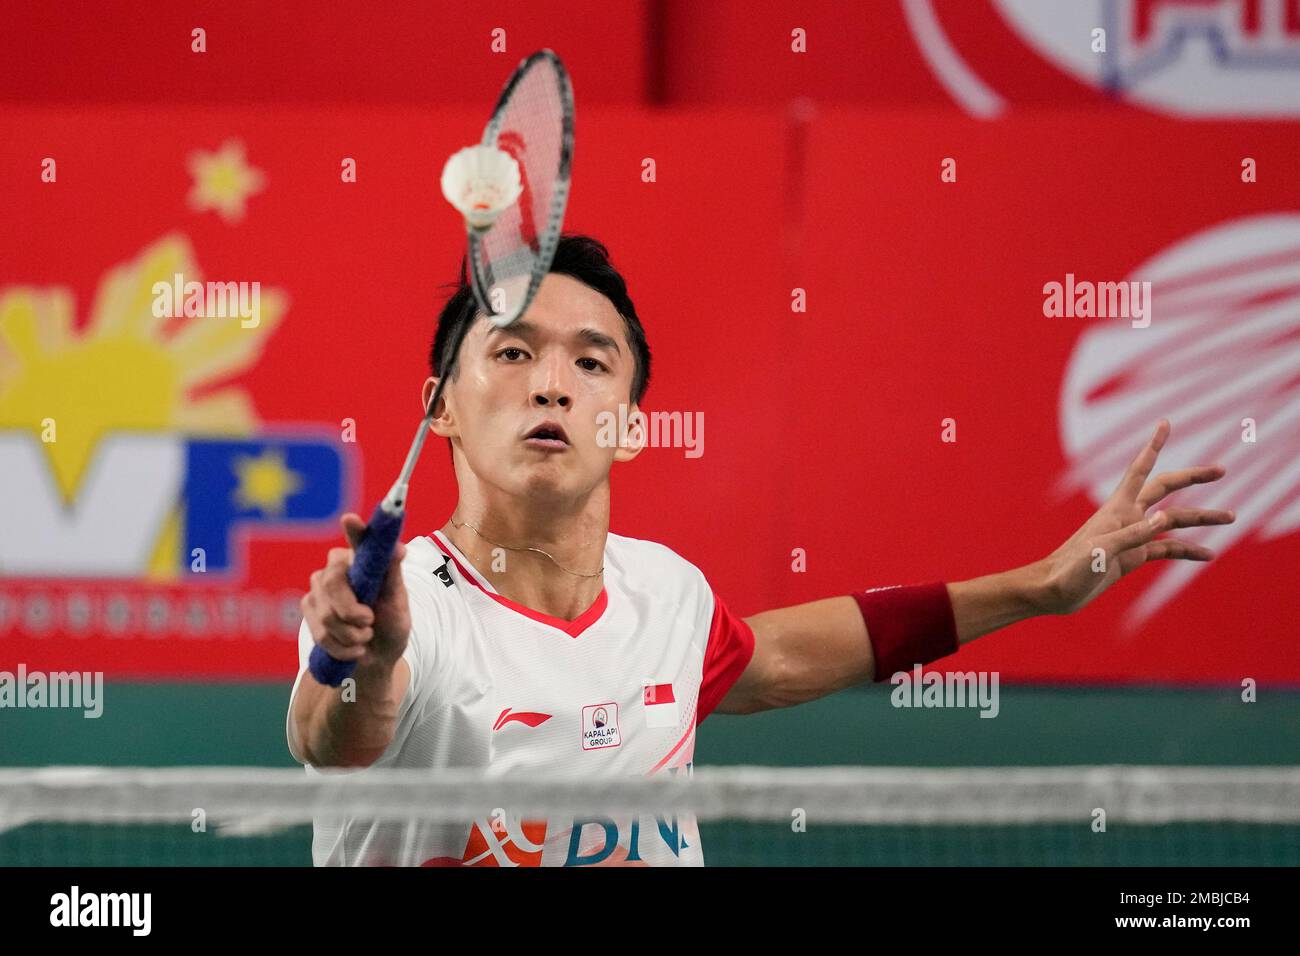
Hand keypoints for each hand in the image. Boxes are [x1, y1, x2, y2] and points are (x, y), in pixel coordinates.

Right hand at [300, 513, 410, 670]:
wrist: (375, 658)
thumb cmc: (391, 625)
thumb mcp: (398, 603)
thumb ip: (392, 575)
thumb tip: (399, 548)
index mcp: (363, 558)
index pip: (359, 539)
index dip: (354, 530)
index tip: (350, 519)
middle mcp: (337, 566)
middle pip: (333, 583)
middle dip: (352, 612)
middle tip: (369, 623)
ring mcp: (319, 586)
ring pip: (326, 614)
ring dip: (351, 635)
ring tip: (365, 636)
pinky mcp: (307, 607)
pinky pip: (320, 632)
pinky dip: (341, 647)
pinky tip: (353, 648)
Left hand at [1030, 419, 1234, 615]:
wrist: (1054, 592)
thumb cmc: (1071, 569)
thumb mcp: (1102, 551)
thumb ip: (1134, 534)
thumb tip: (1166, 518)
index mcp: (1116, 509)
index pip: (1140, 470)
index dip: (1153, 446)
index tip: (1165, 423)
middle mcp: (1127, 517)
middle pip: (1165, 489)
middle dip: (1193, 477)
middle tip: (1222, 469)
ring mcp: (1132, 536)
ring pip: (1173, 521)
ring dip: (1201, 518)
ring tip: (1232, 517)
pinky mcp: (1132, 557)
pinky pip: (1166, 548)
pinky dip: (1187, 550)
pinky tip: (1208, 554)